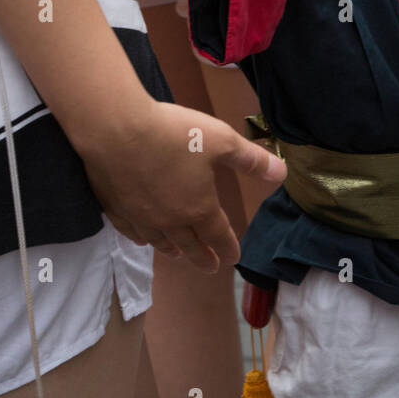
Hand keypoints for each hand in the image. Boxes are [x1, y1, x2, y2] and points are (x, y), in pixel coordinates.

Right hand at [81, 99, 285, 270]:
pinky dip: (141, 238)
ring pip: (159, 242)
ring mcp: (140, 217)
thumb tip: (282, 175)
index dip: (229, 247)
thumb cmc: (173, 133)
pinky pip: (131, 232)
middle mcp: (170, 220)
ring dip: (172, 251)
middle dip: (202, 258)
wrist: (117, 129)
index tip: (234, 258)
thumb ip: (252, 160)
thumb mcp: (222, 140)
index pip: (219, 235)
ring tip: (177, 255)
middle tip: (210, 268)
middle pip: (189, 246)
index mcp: (198, 208)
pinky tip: (142, 237)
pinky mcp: (115, 207)